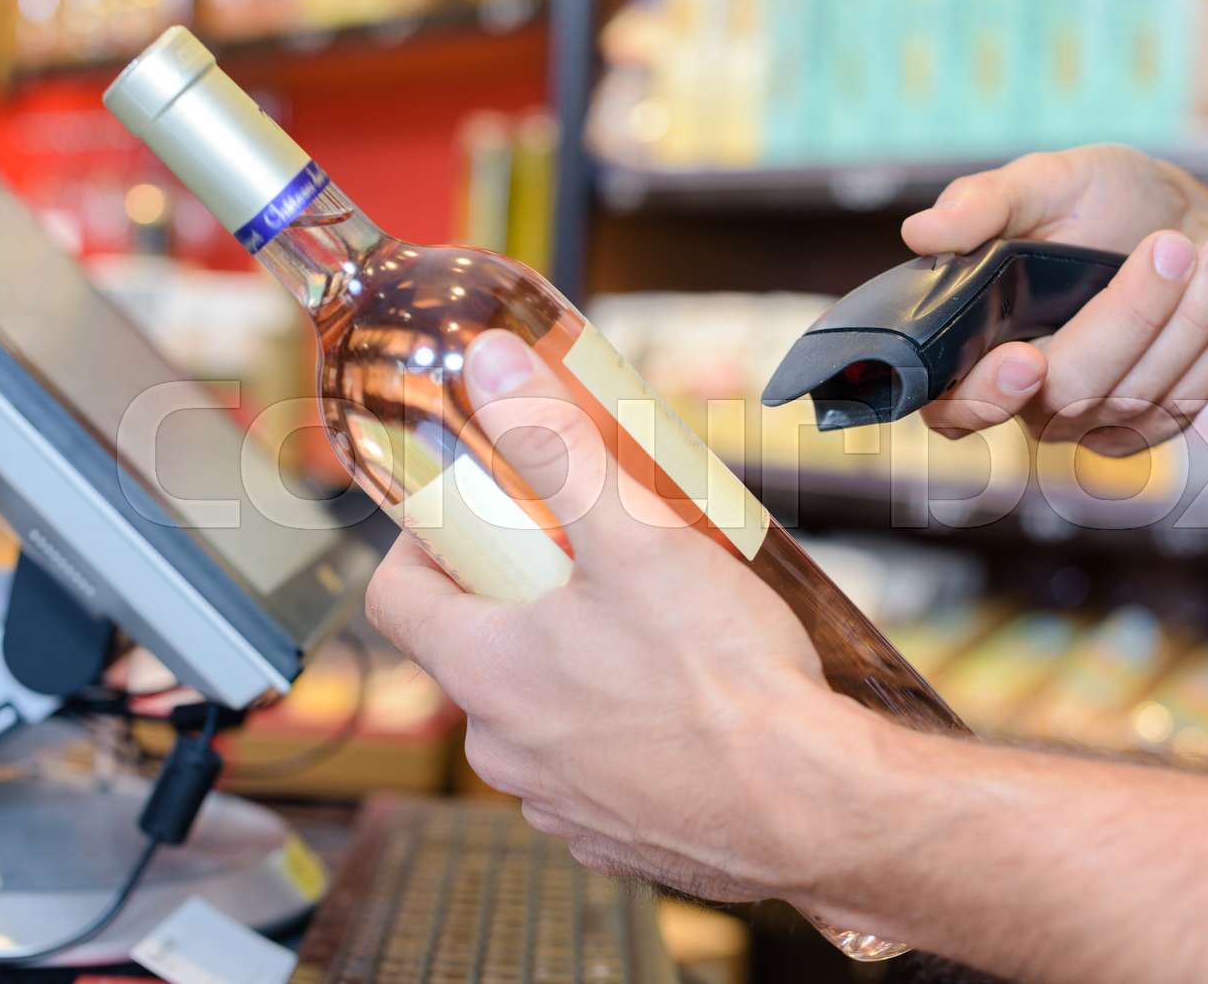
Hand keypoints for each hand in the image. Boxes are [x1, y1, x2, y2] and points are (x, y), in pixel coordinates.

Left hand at [363, 330, 852, 902]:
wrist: (811, 806)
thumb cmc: (722, 682)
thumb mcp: (635, 537)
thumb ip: (556, 447)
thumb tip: (492, 371)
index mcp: (487, 672)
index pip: (396, 598)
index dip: (421, 543)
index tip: (468, 517)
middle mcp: (504, 748)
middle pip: (479, 649)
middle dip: (524, 597)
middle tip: (591, 559)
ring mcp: (557, 802)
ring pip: (542, 710)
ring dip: (577, 666)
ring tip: (656, 629)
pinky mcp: (616, 836)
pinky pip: (596, 766)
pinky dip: (623, 730)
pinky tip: (686, 703)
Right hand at [900, 145, 1207, 454]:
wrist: (1185, 228)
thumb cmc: (1102, 204)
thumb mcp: (1047, 181)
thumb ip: (986, 204)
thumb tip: (924, 231)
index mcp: (972, 346)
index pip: (953, 404)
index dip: (985, 396)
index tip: (1025, 360)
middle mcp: (1023, 398)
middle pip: (1066, 394)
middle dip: (1127, 321)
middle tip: (1171, 249)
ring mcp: (1087, 421)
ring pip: (1135, 398)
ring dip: (1191, 322)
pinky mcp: (1145, 428)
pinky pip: (1183, 403)